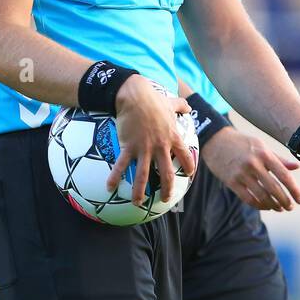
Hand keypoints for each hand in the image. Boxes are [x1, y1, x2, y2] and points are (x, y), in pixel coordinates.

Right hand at [109, 76, 196, 205]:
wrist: (135, 96)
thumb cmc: (153, 99)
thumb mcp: (170, 102)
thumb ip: (180, 105)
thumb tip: (187, 106)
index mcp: (172, 137)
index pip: (185, 156)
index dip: (189, 166)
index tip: (189, 174)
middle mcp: (160, 147)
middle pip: (166, 174)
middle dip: (166, 189)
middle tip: (164, 199)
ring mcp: (145, 149)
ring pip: (144, 176)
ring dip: (140, 192)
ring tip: (137, 203)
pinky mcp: (129, 147)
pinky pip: (122, 166)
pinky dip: (115, 177)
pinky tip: (109, 187)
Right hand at [202, 127, 299, 211]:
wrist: (216, 140)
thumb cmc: (243, 143)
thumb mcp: (261, 146)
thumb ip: (279, 158)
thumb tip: (297, 167)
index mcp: (264, 154)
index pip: (284, 175)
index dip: (294, 190)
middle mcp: (253, 164)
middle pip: (274, 188)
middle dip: (285, 201)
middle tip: (291, 207)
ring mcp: (241, 174)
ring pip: (262, 196)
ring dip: (273, 205)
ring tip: (280, 208)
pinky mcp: (231, 182)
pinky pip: (248, 199)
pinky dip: (259, 205)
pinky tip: (266, 206)